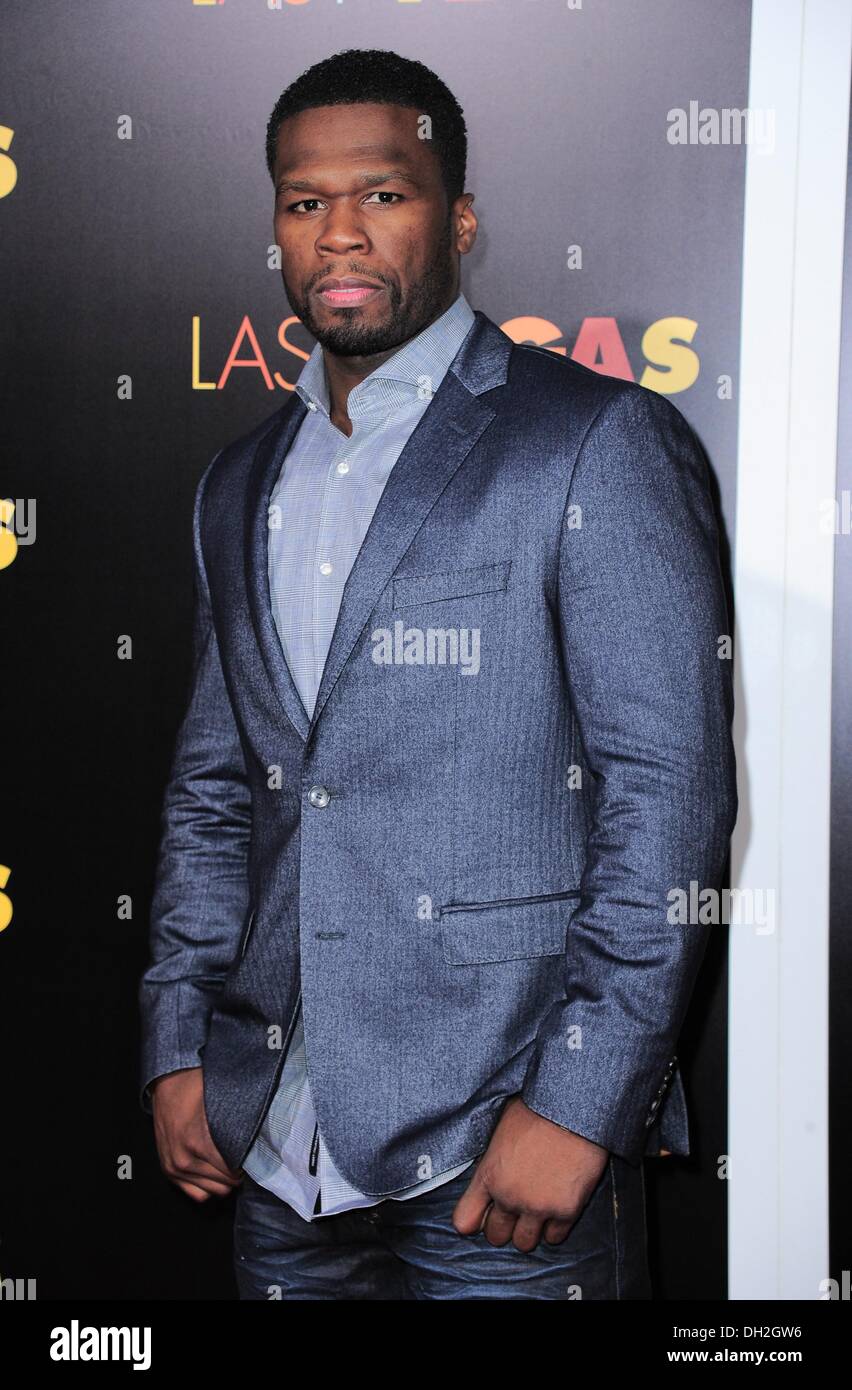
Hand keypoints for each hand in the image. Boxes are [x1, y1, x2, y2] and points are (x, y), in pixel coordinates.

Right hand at [151, 1067, 243, 1202]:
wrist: (166, 1082)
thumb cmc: (195, 1086)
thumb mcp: (221, 1098)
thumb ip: (240, 1120)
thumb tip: (262, 1135)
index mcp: (197, 1143)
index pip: (232, 1171)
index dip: (246, 1164)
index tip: (251, 1156)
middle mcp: (184, 1160)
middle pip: (224, 1184)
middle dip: (237, 1173)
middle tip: (244, 1159)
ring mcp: (174, 1168)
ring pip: (212, 1192)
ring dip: (224, 1180)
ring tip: (231, 1164)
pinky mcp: (168, 1171)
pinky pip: (196, 1194)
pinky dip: (208, 1186)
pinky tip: (215, 1172)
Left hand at [452, 1095, 608, 1251]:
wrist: (572, 1110)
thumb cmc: (536, 1109)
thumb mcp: (500, 1129)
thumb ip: (492, 1159)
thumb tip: (490, 1168)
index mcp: (488, 1175)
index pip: (465, 1220)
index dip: (474, 1219)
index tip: (484, 1213)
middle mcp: (508, 1196)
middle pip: (495, 1236)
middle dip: (503, 1227)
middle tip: (515, 1212)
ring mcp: (537, 1207)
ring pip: (524, 1243)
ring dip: (529, 1231)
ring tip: (536, 1212)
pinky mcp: (565, 1211)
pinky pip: (554, 1237)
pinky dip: (555, 1228)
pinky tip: (556, 1209)